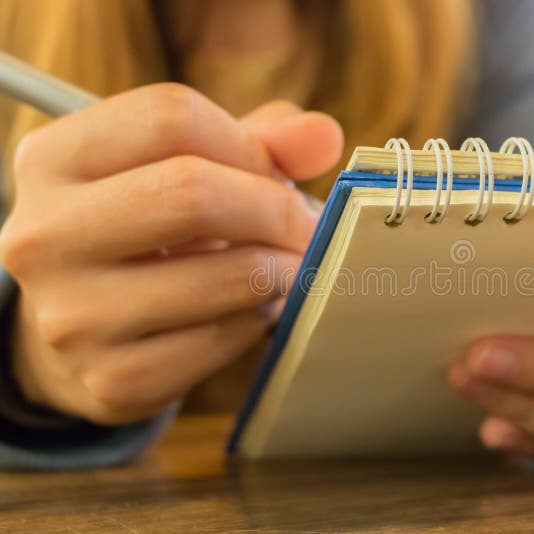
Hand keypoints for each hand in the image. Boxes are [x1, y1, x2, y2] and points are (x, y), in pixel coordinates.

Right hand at [0, 84, 342, 424]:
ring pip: (227, 276)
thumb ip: (256, 142)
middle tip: (307, 227)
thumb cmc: (144, 234)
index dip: (249, 145)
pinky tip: (253, 309)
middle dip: (277, 209)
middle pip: (194, 193)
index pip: (172, 117)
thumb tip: (323, 135)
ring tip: (286, 267)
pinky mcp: (112, 379)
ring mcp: (72, 316)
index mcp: (53, 160)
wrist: (78, 332)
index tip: (278, 175)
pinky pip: (227, 338)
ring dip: (283, 270)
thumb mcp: (181, 169)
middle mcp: (44, 236)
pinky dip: (260, 319)